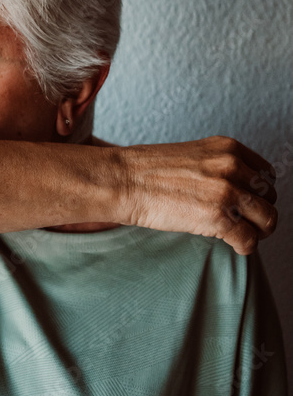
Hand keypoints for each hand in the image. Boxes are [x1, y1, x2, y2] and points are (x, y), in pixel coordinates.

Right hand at [120, 135, 277, 255]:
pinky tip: (232, 245)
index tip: (247, 202)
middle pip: (270, 196)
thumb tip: (239, 190)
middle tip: (244, 222)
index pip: (267, 174)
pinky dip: (244, 247)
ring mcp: (227, 192)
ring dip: (257, 231)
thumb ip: (220, 166)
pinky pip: (250, 241)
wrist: (124, 181)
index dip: (259, 192)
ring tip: (241, 235)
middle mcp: (233, 166)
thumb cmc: (149, 171)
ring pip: (268, 219)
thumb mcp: (193, 155)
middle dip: (259, 212)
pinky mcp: (219, 218)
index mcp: (228, 148)